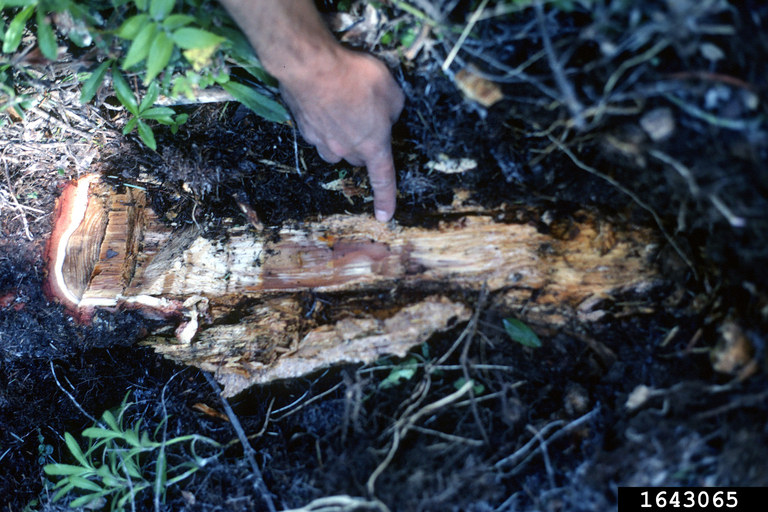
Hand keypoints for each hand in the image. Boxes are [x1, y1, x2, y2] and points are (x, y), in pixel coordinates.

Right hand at [279, 50, 403, 221]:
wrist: (312, 66)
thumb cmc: (356, 77)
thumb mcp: (392, 90)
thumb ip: (393, 110)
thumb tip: (386, 117)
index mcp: (373, 145)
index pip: (383, 179)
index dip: (386, 199)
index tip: (385, 217)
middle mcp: (346, 149)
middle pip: (357, 159)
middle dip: (363, 147)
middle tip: (366, 119)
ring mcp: (322, 141)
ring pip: (335, 149)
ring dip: (341, 138)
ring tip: (342, 109)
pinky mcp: (304, 128)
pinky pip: (317, 132)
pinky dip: (323, 123)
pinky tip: (325, 101)